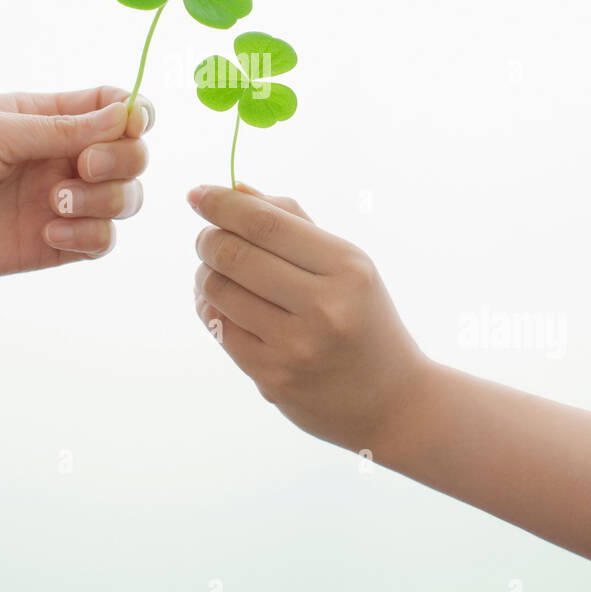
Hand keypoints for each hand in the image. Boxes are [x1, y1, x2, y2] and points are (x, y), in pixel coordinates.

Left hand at [189, 183, 427, 455]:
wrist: (394, 402)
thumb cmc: (365, 319)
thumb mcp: (348, 265)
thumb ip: (294, 224)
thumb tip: (236, 190)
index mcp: (347, 267)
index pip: (266, 223)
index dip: (222, 204)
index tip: (197, 193)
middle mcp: (323, 307)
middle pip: (234, 255)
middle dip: (208, 239)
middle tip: (207, 237)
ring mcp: (296, 347)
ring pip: (219, 292)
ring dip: (205, 274)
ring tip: (215, 271)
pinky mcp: (273, 378)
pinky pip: (220, 329)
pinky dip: (210, 308)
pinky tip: (221, 303)